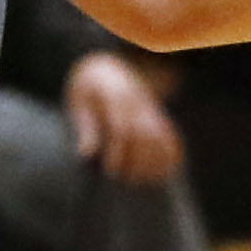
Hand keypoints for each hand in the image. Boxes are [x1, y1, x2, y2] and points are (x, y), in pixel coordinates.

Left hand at [61, 52, 182, 184]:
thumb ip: (85, 126)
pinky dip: (170, 156)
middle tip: (124, 181)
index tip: (110, 171)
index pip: (121, 127)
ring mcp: (150, 107)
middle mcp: (136, 98)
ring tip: (141, 182)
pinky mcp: (158, 115)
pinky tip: (161, 174)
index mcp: (113, 91)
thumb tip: (87, 155)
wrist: (107, 68)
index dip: (118, 152)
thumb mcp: (78, 100)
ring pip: (161, 136)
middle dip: (137, 161)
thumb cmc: (87, 89)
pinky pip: (171, 136)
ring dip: (154, 162)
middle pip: (145, 134)